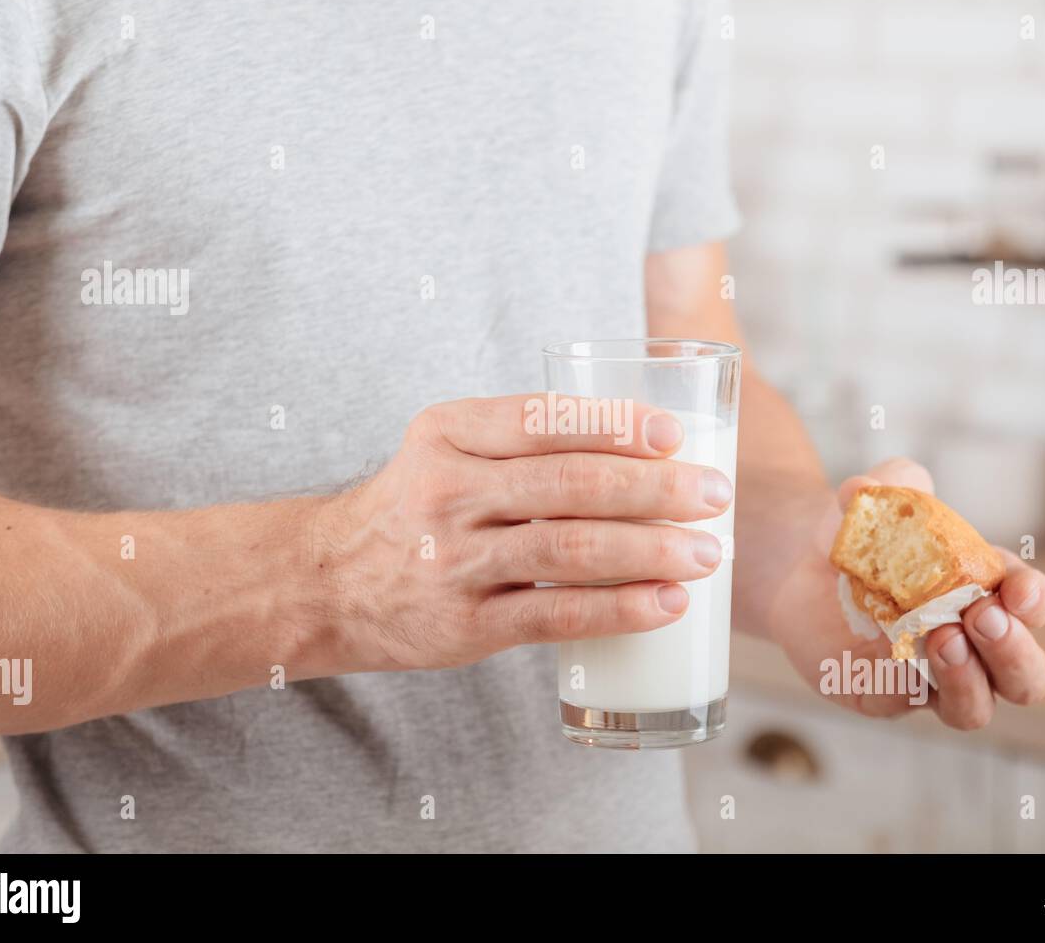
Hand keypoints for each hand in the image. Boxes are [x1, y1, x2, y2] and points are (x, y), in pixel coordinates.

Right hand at [309, 395, 733, 670]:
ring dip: (651, 549)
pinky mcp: (468, 624)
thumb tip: (647, 440)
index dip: (617, 425)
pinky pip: (556, 612)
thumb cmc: (416, 505)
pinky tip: (667, 603)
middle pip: (569, 483)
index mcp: (449, 432)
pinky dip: (619, 607)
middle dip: (655, 489)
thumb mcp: (447, 449)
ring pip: (569, 548)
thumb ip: (523, 438)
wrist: (328, 583)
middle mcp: (448, 491)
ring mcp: (457, 561)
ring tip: (707, 553)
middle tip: (716, 495)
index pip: (545, 419)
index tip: (675, 436)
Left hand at [772, 457, 1044, 728]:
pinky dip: (901, 688)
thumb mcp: (877, 496)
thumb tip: (864, 488)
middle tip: (980, 617)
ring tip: (942, 640)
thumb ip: (886, 482)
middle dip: (1013, 650)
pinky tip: (887, 664)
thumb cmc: (862, 530)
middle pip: (1024, 674)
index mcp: (988, 589)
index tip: (1017, 590)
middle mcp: (972, 643)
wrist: (803, 563)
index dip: (1034, 599)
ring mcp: (930, 676)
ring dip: (969, 681)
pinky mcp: (882, 693)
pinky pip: (902, 704)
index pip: (1033, 603)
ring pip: (975, 708)